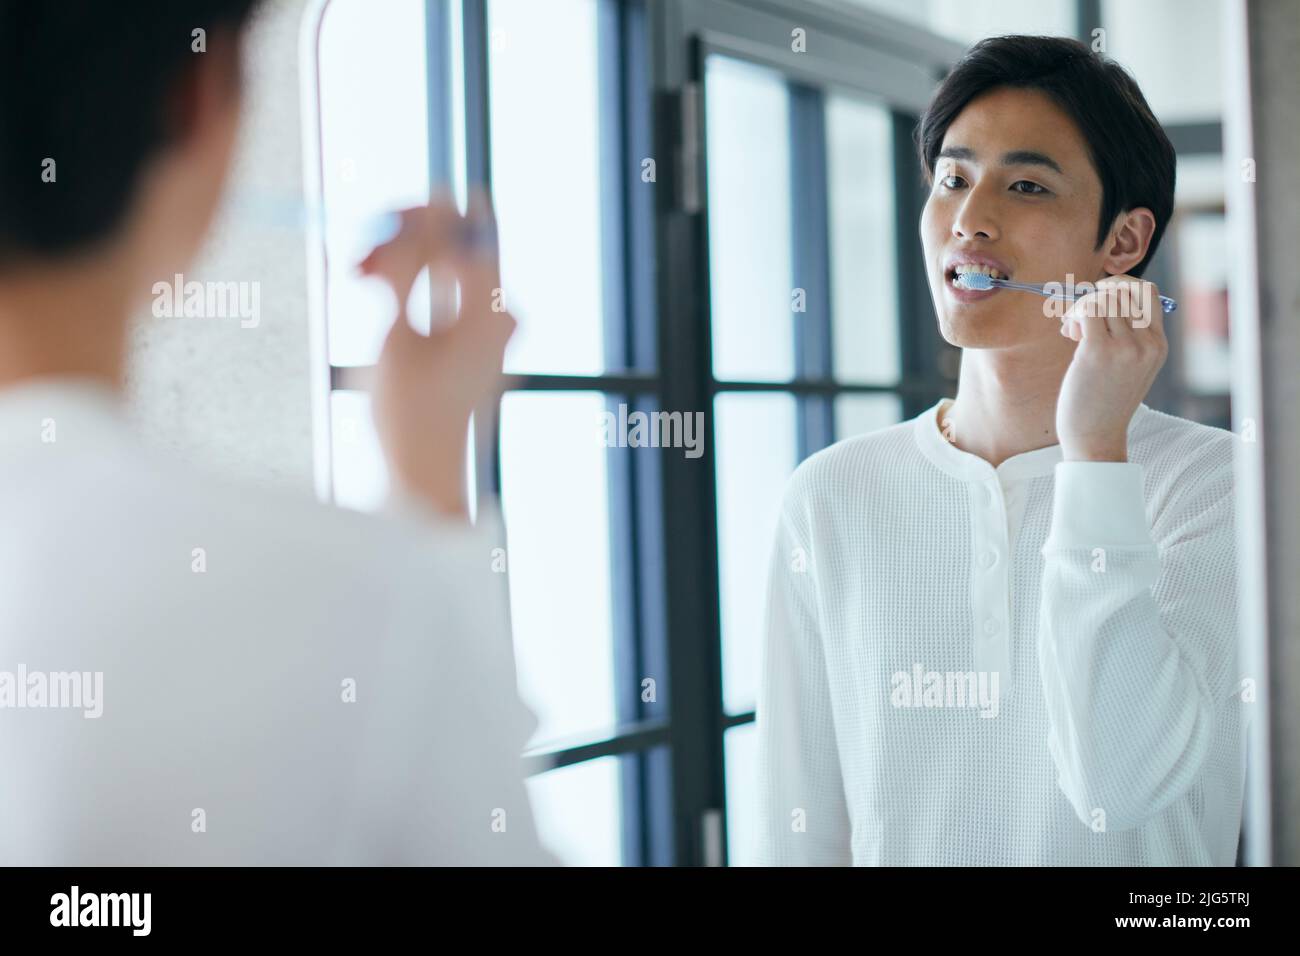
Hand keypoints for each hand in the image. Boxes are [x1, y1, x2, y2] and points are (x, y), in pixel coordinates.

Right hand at [359, 195, 515, 518]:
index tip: (374, 225)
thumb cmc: (408, 412)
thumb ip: (412, 264)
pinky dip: (412, 291)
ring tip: (354, 280)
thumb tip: (430, 200)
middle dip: (403, 243)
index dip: (419, 217)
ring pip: (445, 270)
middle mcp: (502, 315)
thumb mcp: (397, 331)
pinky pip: (447, 294)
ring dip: (400, 266)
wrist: (423, 473)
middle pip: (456, 248)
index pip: (467, 231)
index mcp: (491, 311)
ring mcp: (494, 328)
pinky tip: (374, 297)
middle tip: (354, 261)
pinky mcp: (478, 340)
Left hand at [1056, 275, 1167, 461]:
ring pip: (1102, 298)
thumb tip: (1100, 297)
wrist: (1095, 437)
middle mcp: (1146, 344)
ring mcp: (1124, 348)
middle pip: (1121, 291)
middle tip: (1079, 319)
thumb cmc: (1103, 401)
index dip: (1119, 286)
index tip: (1099, 299)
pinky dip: (1073, 315)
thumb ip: (1125, 335)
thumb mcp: (1129, 366)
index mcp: (1157, 345)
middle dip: (1095, 295)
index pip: (1147, 292)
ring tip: (1073, 330)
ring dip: (1080, 307)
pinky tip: (1069, 334)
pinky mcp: (1097, 353)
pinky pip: (1086, 311)